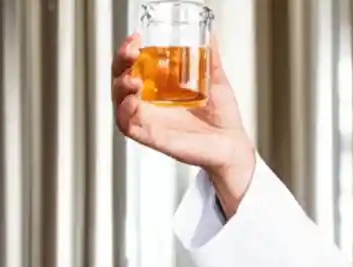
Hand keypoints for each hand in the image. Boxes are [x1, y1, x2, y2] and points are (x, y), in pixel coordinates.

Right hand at [112, 33, 255, 214]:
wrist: (233, 144)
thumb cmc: (223, 117)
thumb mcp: (216, 81)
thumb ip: (211, 59)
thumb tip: (211, 36)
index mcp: (160, 88)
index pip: (134, 65)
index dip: (129, 51)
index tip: (136, 39)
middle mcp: (151, 103)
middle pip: (121, 79)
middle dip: (121, 63)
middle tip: (132, 53)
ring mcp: (150, 120)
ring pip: (119, 102)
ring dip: (121, 87)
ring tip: (134, 79)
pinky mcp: (152, 137)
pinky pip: (128, 126)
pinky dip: (125, 112)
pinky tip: (134, 102)